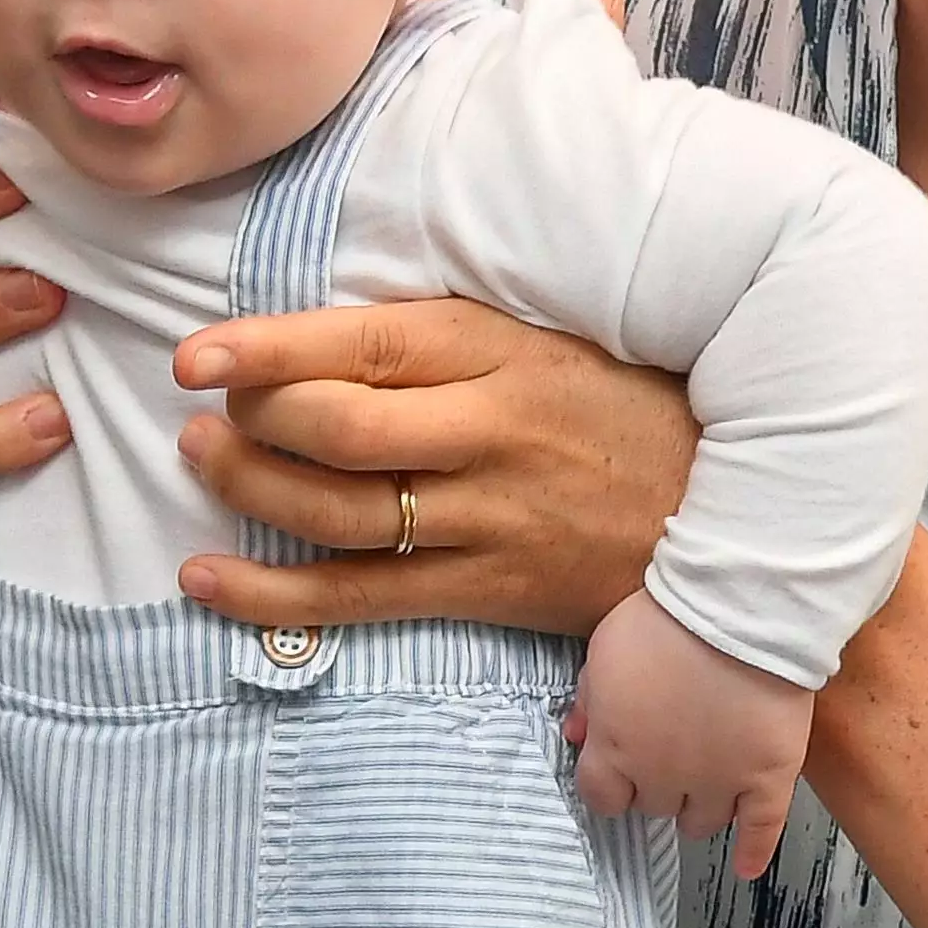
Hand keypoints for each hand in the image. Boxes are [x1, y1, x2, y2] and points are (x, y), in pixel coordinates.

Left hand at [167, 298, 697, 635]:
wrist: (730, 514)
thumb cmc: (623, 407)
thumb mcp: (545, 338)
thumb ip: (443, 336)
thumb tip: (319, 328)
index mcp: (499, 354)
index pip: (365, 344)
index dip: (269, 349)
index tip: (197, 354)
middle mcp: (489, 435)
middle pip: (339, 431)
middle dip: (250, 421)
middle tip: (201, 410)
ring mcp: (487, 521)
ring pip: (337, 513)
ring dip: (248, 490)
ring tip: (199, 462)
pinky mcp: (486, 591)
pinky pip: (359, 600)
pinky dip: (272, 595)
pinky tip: (206, 580)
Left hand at [567, 589, 812, 878]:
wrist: (737, 609)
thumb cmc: (665, 620)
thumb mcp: (604, 649)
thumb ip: (589, 699)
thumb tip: (577, 735)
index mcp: (617, 748)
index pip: (601, 797)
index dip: (609, 785)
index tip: (618, 774)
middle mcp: (663, 777)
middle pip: (653, 806)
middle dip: (655, 786)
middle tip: (668, 759)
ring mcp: (719, 782)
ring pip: (701, 823)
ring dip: (697, 809)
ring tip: (702, 790)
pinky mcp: (768, 779)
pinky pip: (761, 830)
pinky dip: (754, 852)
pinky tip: (746, 866)